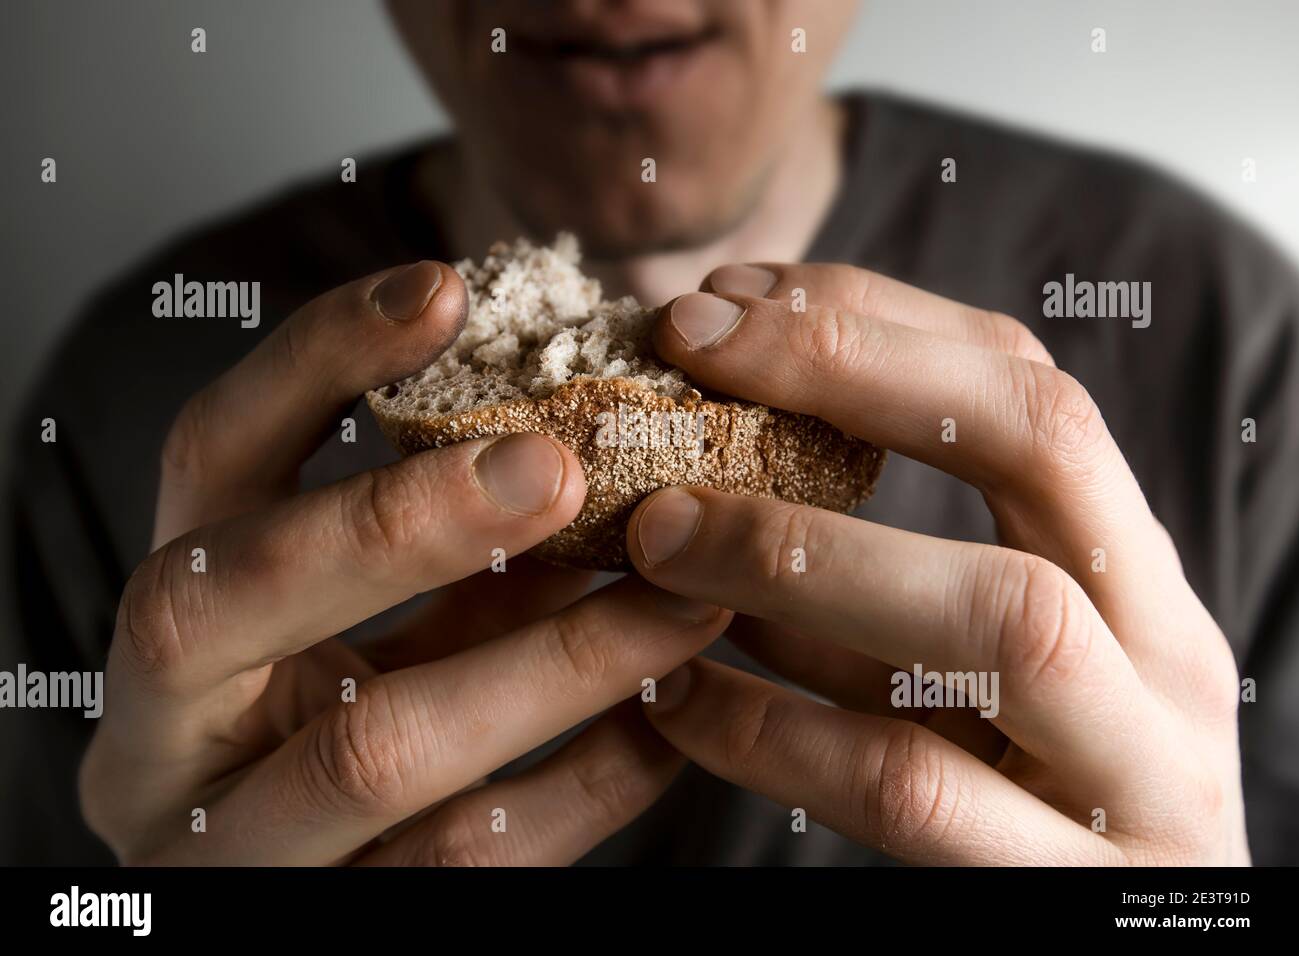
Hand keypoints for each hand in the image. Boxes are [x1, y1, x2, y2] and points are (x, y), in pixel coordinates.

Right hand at [80, 261, 730, 864]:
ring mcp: (231, 846)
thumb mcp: (372, 619)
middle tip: (563, 466)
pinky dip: (589, 780)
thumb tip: (584, 432)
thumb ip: (438, 545)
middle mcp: (161, 731)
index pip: (211, 456)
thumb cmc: (354, 717)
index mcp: (175, 615)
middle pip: (230, 598)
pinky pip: (471, 858)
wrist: (310, 884)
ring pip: (372, 749)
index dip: (316, 363)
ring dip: (552, 663)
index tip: (446, 290)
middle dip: (402, 520)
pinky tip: (673, 717)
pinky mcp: (338, 920)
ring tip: (683, 599)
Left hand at [628, 263, 1247, 864]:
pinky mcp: (1065, 891)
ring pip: (998, 621)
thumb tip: (707, 467)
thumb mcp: (977, 663)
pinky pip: (908, 788)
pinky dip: (771, 732)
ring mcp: (1139, 777)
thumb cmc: (1023, 789)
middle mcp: (1162, 654)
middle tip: (686, 355)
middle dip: (852, 376)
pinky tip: (671, 700)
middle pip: (1043, 447)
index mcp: (1136, 577)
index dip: (875, 324)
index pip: (1030, 389)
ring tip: (654, 533)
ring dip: (800, 554)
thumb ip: (889, 574)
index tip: (727, 299)